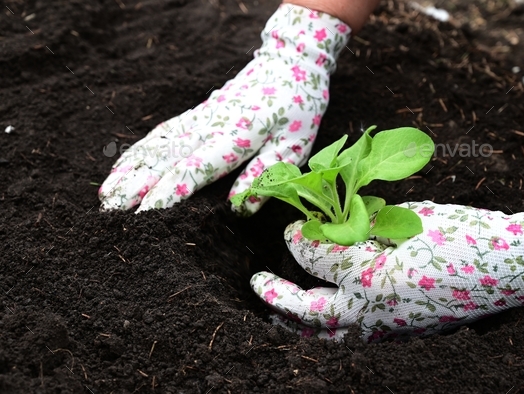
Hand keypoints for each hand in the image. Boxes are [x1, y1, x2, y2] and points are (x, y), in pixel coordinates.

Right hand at [99, 4, 350, 214]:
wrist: (289, 62)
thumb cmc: (297, 108)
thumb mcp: (294, 145)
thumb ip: (265, 174)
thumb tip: (239, 209)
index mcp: (236, 138)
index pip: (194, 169)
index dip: (167, 193)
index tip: (142, 216)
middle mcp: (210, 127)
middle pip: (165, 159)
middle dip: (135, 187)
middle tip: (109, 213)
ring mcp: (199, 118)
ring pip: (156, 145)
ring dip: (129, 169)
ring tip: (104, 194)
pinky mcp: (196, 114)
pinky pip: (161, 132)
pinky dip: (138, 149)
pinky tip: (122, 164)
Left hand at [251, 199, 523, 341]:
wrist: (509, 269)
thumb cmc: (460, 234)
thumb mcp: (405, 221)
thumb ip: (362, 227)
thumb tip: (326, 227)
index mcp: (369, 275)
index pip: (315, 257)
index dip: (299, 239)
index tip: (292, 228)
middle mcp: (372, 310)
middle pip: (309, 310)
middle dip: (277, 295)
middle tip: (255, 283)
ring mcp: (387, 330)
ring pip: (328, 334)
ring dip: (297, 323)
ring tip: (276, 313)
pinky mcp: (401, 337)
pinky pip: (353, 338)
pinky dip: (329, 330)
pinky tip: (321, 321)